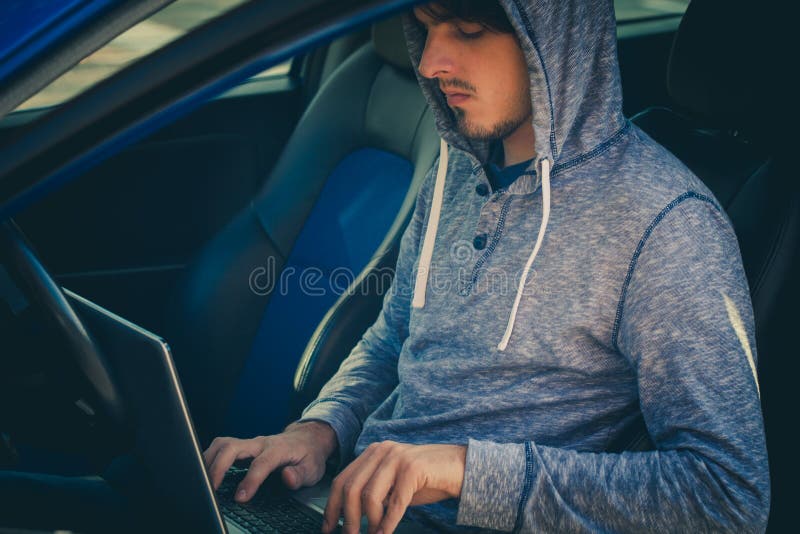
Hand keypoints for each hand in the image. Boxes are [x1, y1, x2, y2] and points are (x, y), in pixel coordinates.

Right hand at [202, 421, 337, 502]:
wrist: (307, 439)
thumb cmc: (309, 455)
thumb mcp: (313, 468)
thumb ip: (300, 475)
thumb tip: (287, 477)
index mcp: (278, 449)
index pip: (261, 463)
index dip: (250, 480)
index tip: (241, 498)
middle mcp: (260, 443)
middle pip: (232, 447)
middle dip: (218, 467)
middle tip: (211, 489)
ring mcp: (250, 443)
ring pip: (222, 444)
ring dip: (209, 461)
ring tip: (203, 482)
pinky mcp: (242, 447)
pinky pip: (221, 448)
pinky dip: (210, 459)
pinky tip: (206, 473)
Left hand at [322, 441, 466, 533]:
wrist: (459, 467)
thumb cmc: (426, 479)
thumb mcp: (394, 484)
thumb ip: (374, 493)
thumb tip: (350, 518)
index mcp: (373, 452)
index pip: (343, 479)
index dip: (332, 507)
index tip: (328, 528)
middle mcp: (382, 451)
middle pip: (351, 488)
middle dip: (347, 518)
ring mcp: (397, 458)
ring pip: (369, 496)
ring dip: (369, 523)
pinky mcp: (413, 469)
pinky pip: (395, 502)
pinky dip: (388, 523)